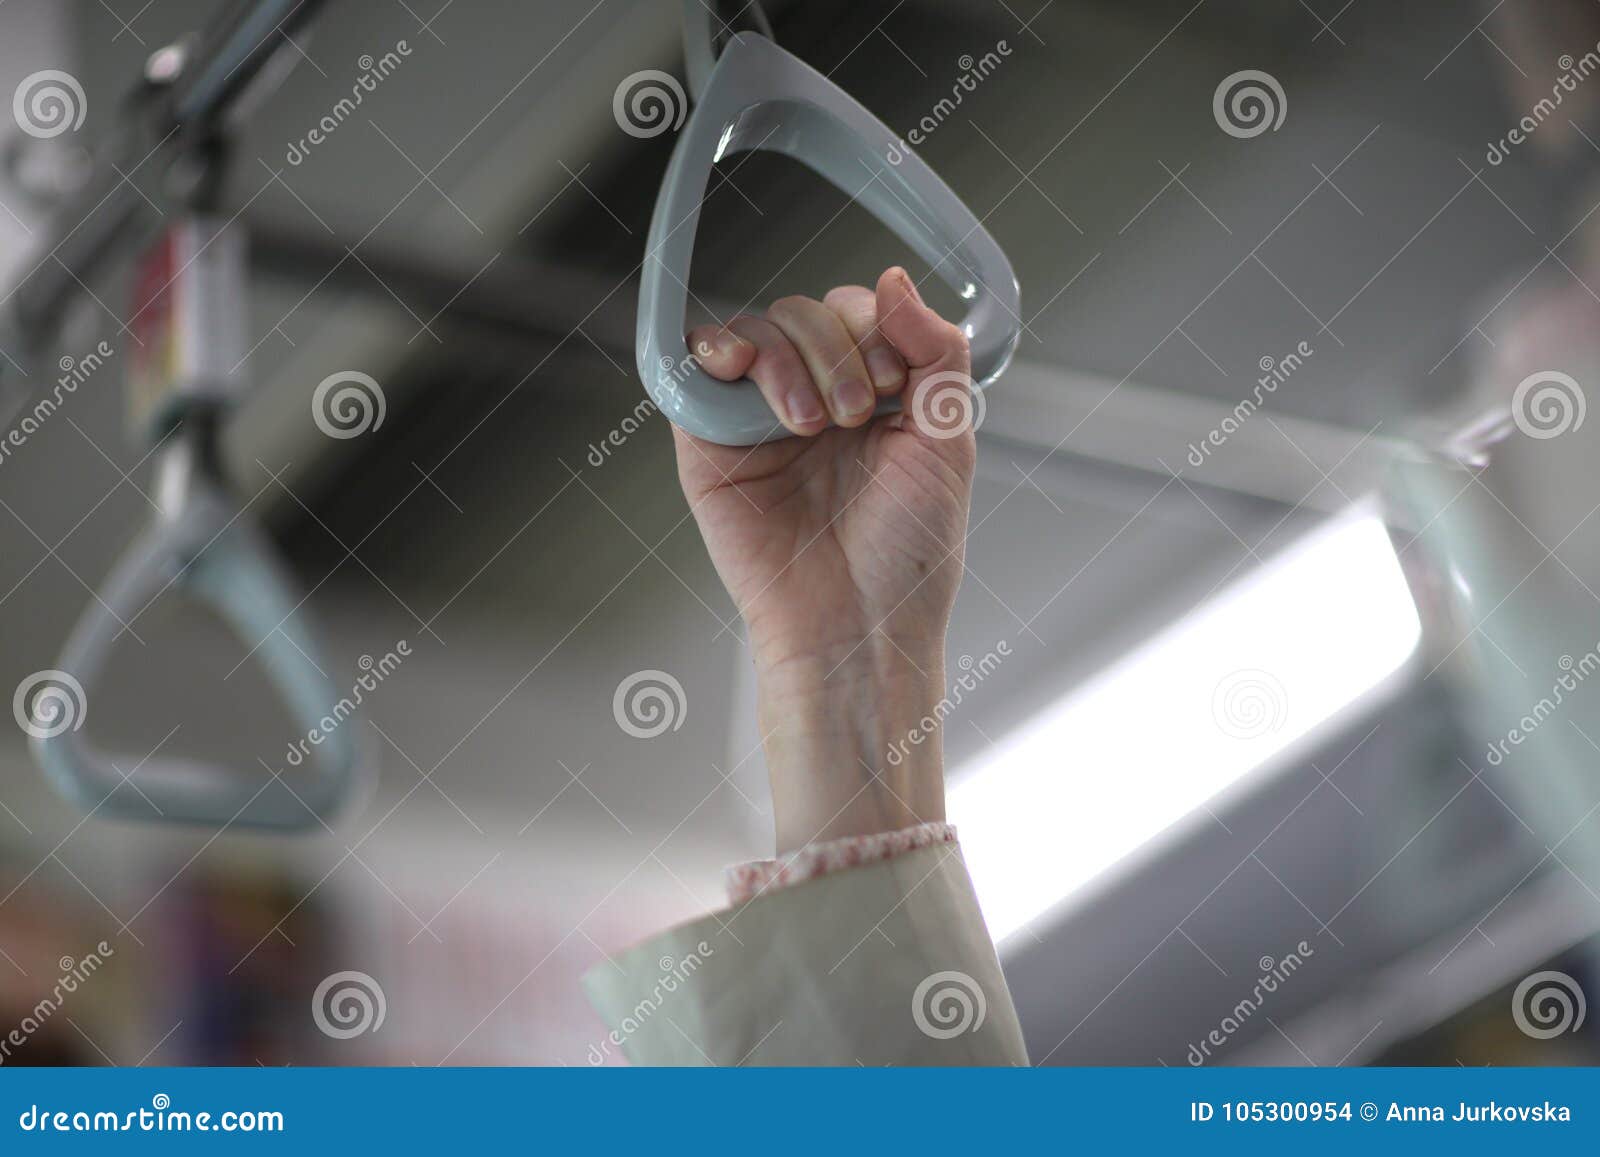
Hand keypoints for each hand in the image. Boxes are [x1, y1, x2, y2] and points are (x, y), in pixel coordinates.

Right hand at [674, 267, 977, 851]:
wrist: (857, 626)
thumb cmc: (908, 554)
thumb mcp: (947, 441)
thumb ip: (935, 351)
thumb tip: (894, 278)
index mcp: (871, 396)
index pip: (859, 313)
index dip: (875, 330)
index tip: (892, 386)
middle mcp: (813, 399)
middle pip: (806, 312)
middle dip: (836, 350)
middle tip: (853, 418)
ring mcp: (758, 419)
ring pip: (758, 330)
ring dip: (788, 359)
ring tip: (811, 425)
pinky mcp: (709, 442)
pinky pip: (697, 366)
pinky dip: (716, 349)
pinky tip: (740, 369)